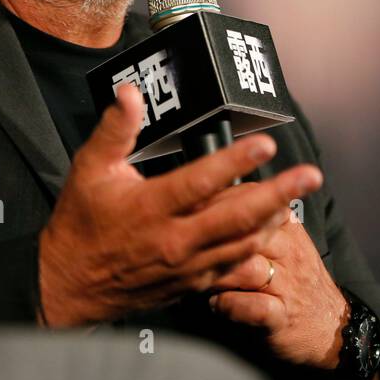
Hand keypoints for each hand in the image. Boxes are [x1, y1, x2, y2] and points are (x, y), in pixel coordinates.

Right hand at [38, 84, 323, 326]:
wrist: (68, 286)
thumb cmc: (79, 225)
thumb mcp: (90, 169)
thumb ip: (115, 129)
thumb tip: (130, 93)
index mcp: (151, 207)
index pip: (201, 182)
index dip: (235, 162)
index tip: (266, 144)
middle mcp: (175, 239)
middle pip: (237, 217)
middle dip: (279, 194)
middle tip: (310, 176)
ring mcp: (188, 265)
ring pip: (242, 244)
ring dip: (273, 221)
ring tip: (296, 199)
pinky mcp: (192, 283)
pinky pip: (232, 268)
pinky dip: (256, 252)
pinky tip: (272, 236)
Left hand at [205, 183, 349, 369]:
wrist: (332, 325)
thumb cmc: (297, 282)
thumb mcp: (285, 240)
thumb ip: (255, 219)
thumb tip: (210, 199)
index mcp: (287, 227)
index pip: (252, 200)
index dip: (216, 201)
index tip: (190, 204)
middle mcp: (289, 252)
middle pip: (246, 231)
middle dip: (209, 235)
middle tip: (182, 241)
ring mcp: (287, 285)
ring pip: (247, 268)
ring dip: (215, 272)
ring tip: (196, 277)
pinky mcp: (282, 318)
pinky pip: (255, 307)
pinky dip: (230, 306)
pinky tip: (216, 304)